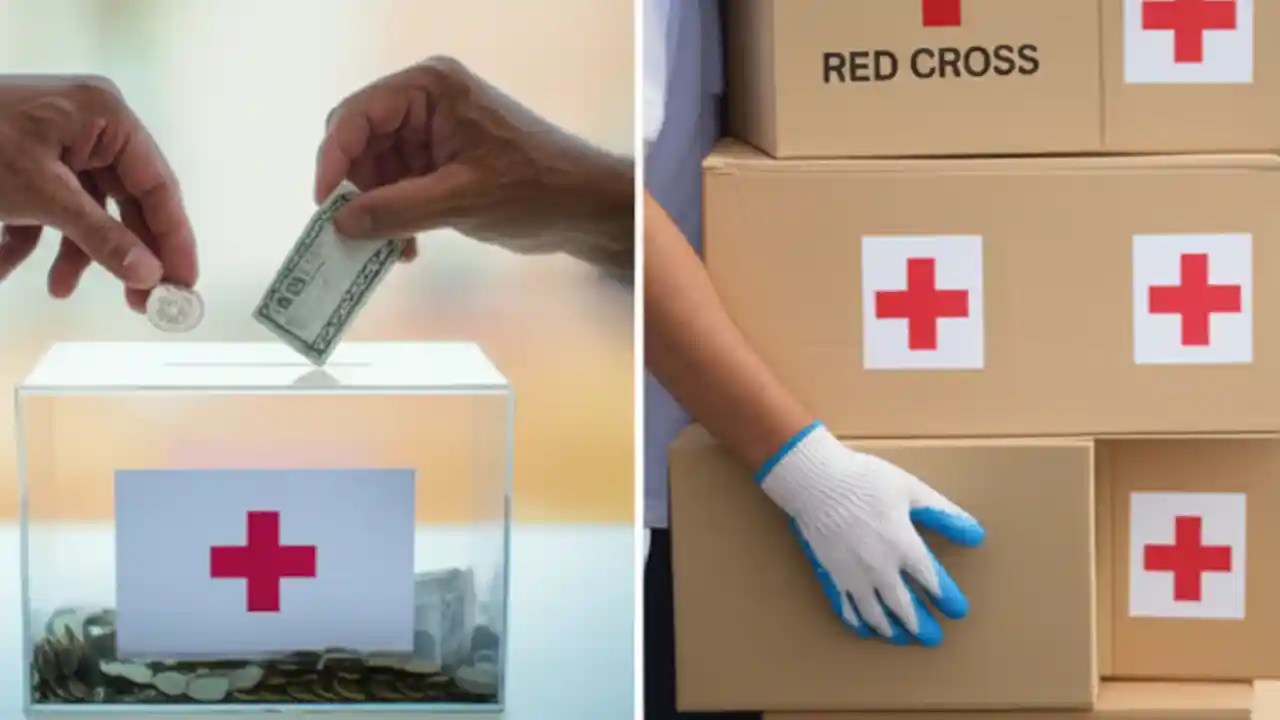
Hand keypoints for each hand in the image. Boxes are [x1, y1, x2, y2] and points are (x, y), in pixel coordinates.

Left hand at [0, 76, 195, 310]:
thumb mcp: (42, 197)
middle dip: (122, 254)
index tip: (185, 284)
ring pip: (87, 209)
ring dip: (71, 253)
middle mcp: (91, 126)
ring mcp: (60, 141)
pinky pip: (49, 205)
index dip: (174, 239)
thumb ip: (101, 237)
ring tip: (58, 289)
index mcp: (107, 117)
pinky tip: (7, 265)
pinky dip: (31, 238)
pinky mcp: (30, 159)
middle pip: (126, 202)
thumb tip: (150, 276)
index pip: (158, 186)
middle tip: (141, 304)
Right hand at [314, 56, 632, 272]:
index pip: (357, 115)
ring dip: (378, 212)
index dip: (333, 159)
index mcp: (430, 88)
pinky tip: (407, 249)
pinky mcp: (442, 162)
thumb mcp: (462, 200)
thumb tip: (342, 223)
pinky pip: (399, 187)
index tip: (325, 207)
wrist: (586, 207)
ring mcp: (433, 132)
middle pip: (361, 142)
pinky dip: (397, 216)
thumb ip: (398, 210)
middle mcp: (426, 102)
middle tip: (355, 234)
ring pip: (377, 170)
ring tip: (391, 250)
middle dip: (357, 190)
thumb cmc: (535, 189)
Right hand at [758, 423, 985, 646]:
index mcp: (904, 546)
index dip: (948, 599)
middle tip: (933, 638)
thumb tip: (977, 536)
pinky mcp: (831, 575)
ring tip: (901, 638)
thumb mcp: (911, 490)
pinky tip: (864, 629)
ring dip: (891, 630)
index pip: (933, 582)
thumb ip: (944, 515)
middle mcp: (881, 569)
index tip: (958, 611)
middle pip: (905, 607)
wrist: (814, 481)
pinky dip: (857, 622)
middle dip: (922, 625)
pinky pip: (846, 607)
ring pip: (875, 614)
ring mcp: (854, 576)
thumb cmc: (865, 480)